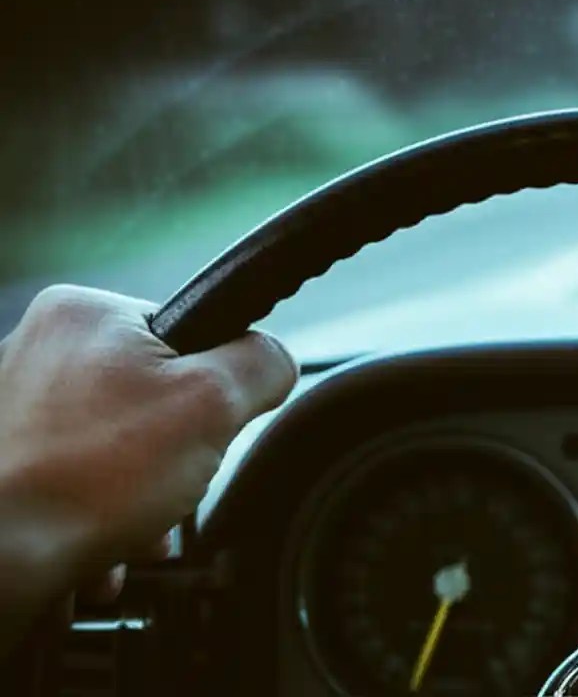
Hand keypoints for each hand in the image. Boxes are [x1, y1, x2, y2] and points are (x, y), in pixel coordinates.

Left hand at [0, 286, 296, 651]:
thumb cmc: (87, 480)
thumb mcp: (212, 404)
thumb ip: (262, 366)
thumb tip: (274, 360)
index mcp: (87, 313)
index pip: (194, 339)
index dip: (216, 392)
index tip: (205, 431)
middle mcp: (41, 347)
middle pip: (157, 399)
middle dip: (176, 459)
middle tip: (171, 487)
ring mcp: (16, 405)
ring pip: (117, 448)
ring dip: (140, 497)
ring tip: (131, 526)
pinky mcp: (9, 458)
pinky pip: (79, 480)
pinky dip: (99, 514)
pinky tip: (100, 542)